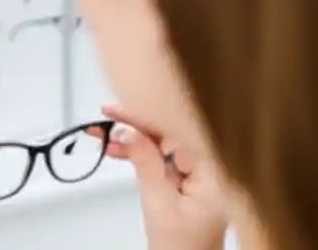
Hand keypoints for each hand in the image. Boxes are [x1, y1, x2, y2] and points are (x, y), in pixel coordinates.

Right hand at [91, 104, 228, 249]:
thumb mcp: (159, 205)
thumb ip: (145, 163)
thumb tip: (128, 131)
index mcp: (214, 173)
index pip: (176, 132)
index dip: (143, 117)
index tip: (116, 111)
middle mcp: (211, 170)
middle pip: (169, 134)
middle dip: (133, 126)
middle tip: (103, 122)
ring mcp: (199, 175)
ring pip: (162, 144)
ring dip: (132, 140)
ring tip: (103, 137)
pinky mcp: (187, 181)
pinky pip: (162, 158)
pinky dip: (139, 154)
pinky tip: (118, 150)